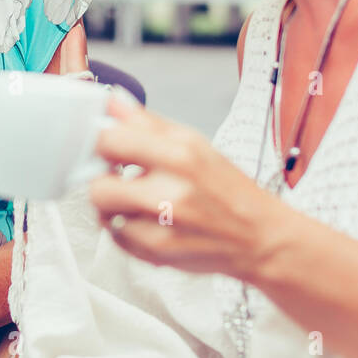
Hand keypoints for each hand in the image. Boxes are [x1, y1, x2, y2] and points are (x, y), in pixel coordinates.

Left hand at [88, 95, 286, 279]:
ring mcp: (163, 228)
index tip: (105, 145)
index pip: (110, 141)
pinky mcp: (157, 254)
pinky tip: (145, 221)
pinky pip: (116, 238)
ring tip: (133, 200)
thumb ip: (148, 123)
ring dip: (111, 206)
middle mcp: (171, 193)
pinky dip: (124, 229)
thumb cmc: (229, 189)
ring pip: (104, 214)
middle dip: (103, 180)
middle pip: (98, 185)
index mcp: (181, 155)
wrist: (259, 237)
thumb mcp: (196, 144)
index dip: (100, 142)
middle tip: (117, 176)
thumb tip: (111, 103)